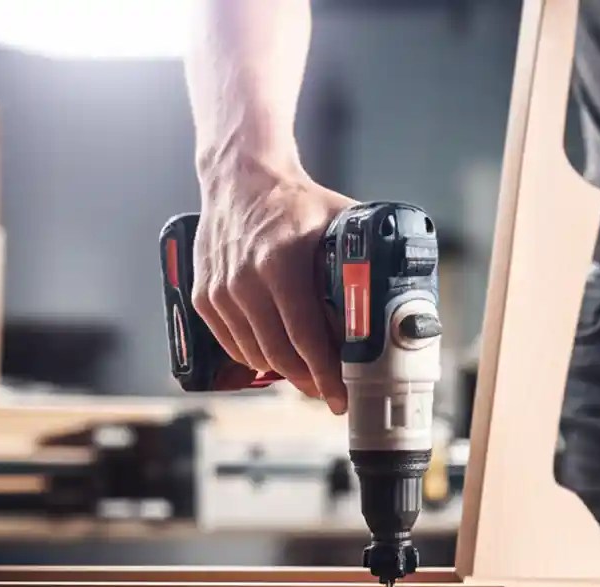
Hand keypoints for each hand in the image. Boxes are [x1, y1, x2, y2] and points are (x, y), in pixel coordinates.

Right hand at [191, 161, 351, 413]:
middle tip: (328, 391)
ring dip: (283, 372)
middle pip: (279, 355)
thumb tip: (396, 294)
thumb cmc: (292, 200)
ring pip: (254, 355)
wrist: (240, 177)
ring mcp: (219, 291)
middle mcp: (244, 281)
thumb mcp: (339, 223)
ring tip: (307, 374)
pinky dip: (255, 357)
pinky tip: (276, 356)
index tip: (340, 397)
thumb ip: (364, 258)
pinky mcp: (203, 297)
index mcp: (280, 264)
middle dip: (308, 381)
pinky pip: (232, 345)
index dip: (325, 375)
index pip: (305, 338)